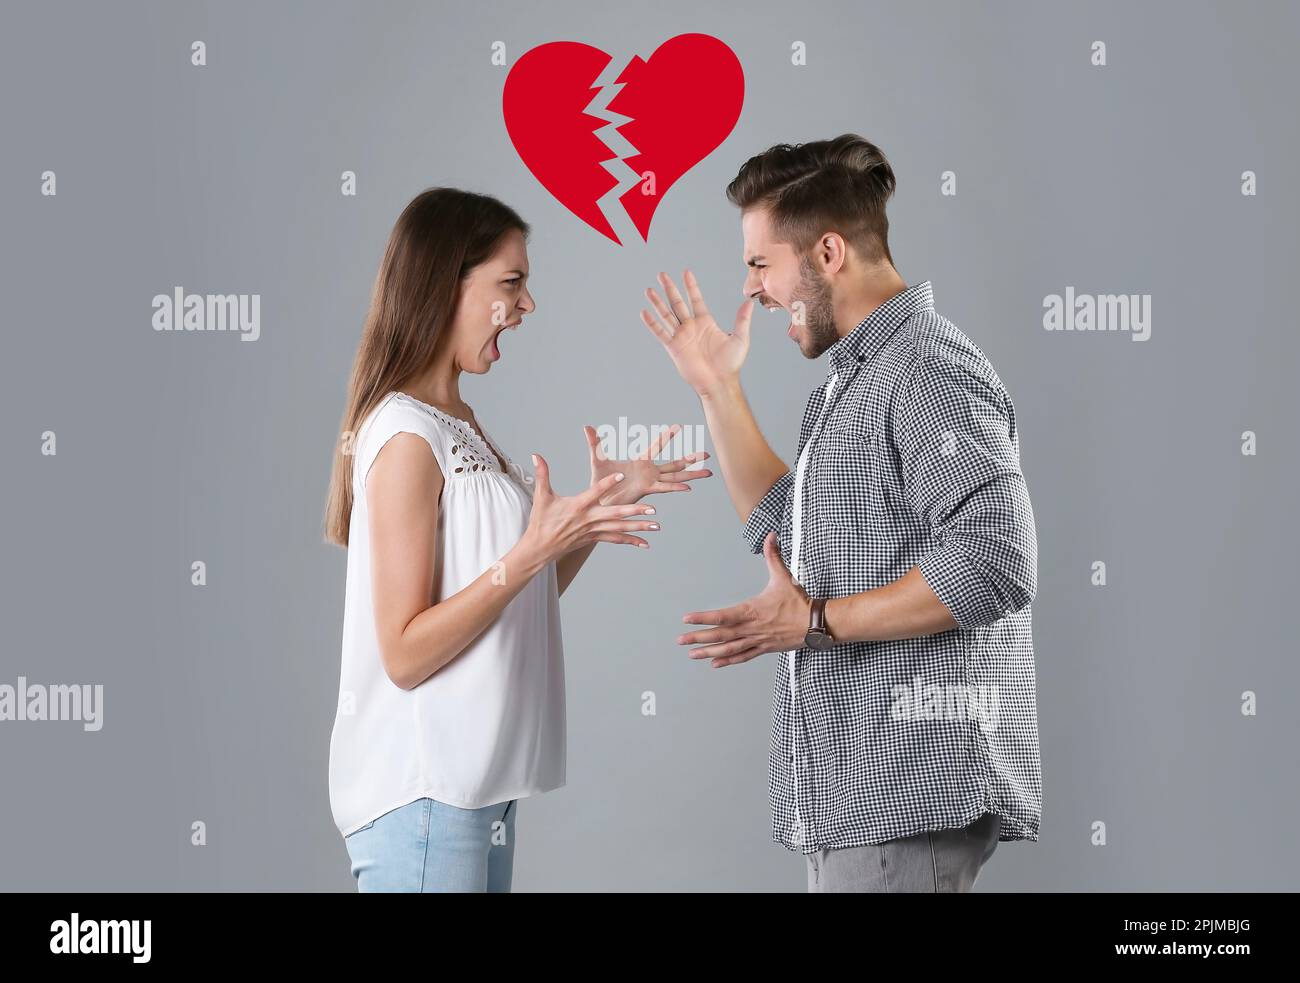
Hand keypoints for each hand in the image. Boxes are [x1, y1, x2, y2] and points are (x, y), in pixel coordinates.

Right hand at [522, 454, 659, 562]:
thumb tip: (536, 454)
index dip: (607, 483)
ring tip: (657, 525)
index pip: (595, 491)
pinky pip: (616, 539)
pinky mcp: (594, 538)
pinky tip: (645, 542)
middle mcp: (589, 518)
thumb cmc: (541, 520)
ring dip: (639, 527)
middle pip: (615, 514)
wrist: (540, 547)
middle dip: (635, 511)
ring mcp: (593, 530)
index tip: (621, 474)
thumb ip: (542, 474)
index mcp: (578, 505)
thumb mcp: (541, 496)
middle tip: (652, 508)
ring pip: (620, 528)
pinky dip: (631, 540)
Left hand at [584, 423, 711, 506]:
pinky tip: (688, 487)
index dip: (667, 436)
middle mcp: (649, 471)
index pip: (657, 446)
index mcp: (640, 461)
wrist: (599, 500)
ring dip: (691, 474)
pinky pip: (664, 487)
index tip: (678, 426)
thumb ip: (594, 442)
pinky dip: (676, 487)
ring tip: (708, 473)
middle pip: (674, 463)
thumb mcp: (597, 458)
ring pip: (675, 476)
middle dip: (690, 459)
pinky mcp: (646, 490)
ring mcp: (650, 481)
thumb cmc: (600, 481)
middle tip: (706, 454)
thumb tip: (587, 427)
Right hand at [642, 269, 752, 397]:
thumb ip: (742, 320)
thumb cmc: (731, 364)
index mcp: (706, 322)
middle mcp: (691, 327)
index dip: (691, 286)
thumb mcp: (740, 338)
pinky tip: (644, 313)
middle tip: (662, 274)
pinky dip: (652, 323)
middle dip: (670, 288)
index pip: (696, 299)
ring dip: (658, 302)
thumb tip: (749, 302)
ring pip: (666, 315)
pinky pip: (661, 332)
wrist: (719, 382)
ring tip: (649, 290)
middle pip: (678, 303)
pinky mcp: (674, 347)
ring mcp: (681, 336)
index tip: (686, 272)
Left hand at [677, 532, 809, 666]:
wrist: (817, 623)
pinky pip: (743, 656)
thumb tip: (770, 536)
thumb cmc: (799, 602)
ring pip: (729, 649)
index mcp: (751, 610)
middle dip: (699, 638)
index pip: (722, 615)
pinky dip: (729, 660)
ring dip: (709, 652)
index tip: (687, 619)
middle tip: (680, 640)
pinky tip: (716, 663)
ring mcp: (757, 640)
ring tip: (693, 654)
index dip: (703, 618)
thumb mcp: (783, 577)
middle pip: (720, 635)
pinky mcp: (765, 648)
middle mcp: (751, 628)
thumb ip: (773, 556)